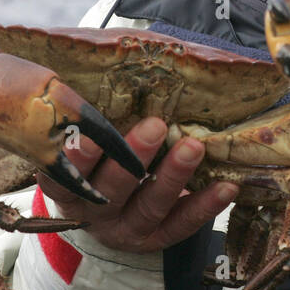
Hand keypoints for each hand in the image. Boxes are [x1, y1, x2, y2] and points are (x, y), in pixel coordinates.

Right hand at [38, 116, 237, 252]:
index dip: (77, 156)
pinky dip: (204, 206)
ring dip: (173, 176)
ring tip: (193, 148)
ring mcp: (125, 228)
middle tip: (156, 125)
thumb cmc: (98, 150)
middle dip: (133, 157)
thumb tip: (105, 51)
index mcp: (66, 184)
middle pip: (111, 189)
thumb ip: (87, 103)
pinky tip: (225, 186)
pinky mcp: (156, 239)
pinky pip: (182, 225)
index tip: (89, 132)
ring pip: (149, 207)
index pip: (64, 175)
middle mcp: (93, 210)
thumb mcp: (84, 131)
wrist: (106, 207)